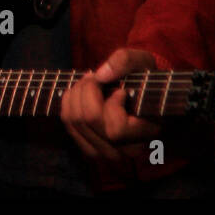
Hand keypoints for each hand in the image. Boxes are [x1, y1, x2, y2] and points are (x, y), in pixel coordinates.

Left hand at [60, 48, 160, 162]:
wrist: (142, 96)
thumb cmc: (144, 79)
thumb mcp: (142, 61)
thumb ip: (126, 61)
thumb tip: (100, 75)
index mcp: (145, 134)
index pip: (116, 130)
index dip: (112, 103)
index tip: (121, 90)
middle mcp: (124, 151)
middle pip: (90, 120)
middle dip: (87, 89)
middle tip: (94, 76)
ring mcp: (105, 153)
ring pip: (75, 121)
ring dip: (76, 94)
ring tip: (88, 82)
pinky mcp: (89, 148)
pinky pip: (68, 124)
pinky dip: (69, 103)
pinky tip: (79, 93)